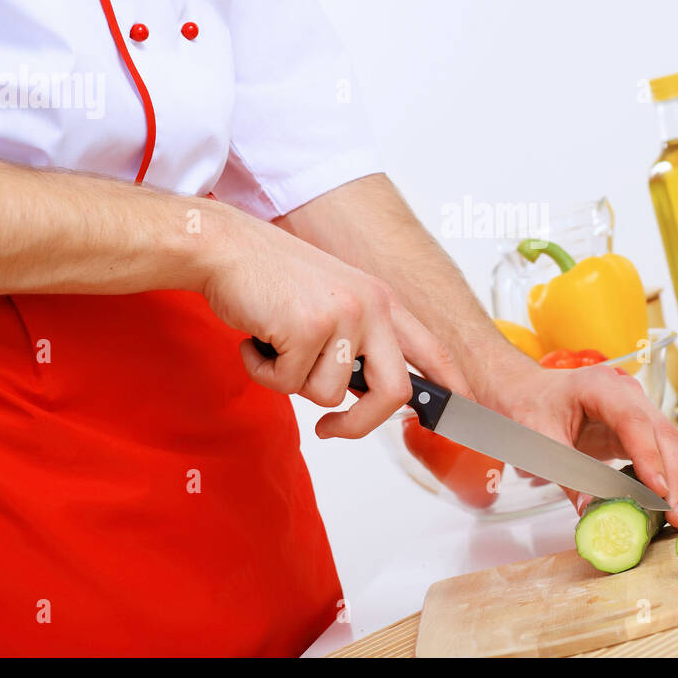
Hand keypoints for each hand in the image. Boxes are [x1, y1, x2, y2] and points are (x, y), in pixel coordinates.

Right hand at [202, 212, 470, 437]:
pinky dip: (262, 371)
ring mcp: (343, 316)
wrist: (226, 248)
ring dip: (290, 380)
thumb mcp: (334, 299)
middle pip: (394, 392)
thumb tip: (373, 394)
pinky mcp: (307, 328)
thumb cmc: (271, 277)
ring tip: (275, 342)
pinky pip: (287, 385)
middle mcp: (372, 306)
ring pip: (327, 395)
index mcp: (383, 301)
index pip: (432, 352)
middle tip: (331, 429)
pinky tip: (257, 337)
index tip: (451, 421)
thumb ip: (360, 339)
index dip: (448, 390)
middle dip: (360, 424)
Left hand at [478, 358, 677, 527]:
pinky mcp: (637, 428)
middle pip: (663, 432)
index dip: (649, 457)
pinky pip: (663, 451)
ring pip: (671, 442)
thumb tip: (589, 510)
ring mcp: (636, 408)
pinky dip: (671, 476)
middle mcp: (625, 392)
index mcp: (598, 385)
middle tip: (676, 515)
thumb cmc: (529, 406)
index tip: (659, 491)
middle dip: (675, 477)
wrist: (525, 392)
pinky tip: (670, 503)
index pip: (633, 421)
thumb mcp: (539, 440)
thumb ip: (566, 474)